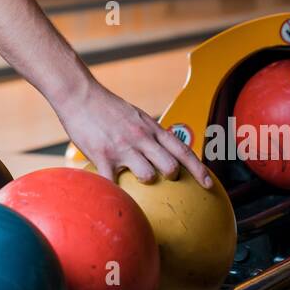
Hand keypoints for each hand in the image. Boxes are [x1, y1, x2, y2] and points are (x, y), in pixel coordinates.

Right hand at [56, 77, 212, 187]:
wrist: (80, 95)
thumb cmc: (107, 107)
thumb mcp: (136, 116)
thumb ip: (149, 134)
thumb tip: (161, 152)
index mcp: (152, 128)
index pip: (183, 150)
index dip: (199, 169)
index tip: (209, 185)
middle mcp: (142, 138)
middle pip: (170, 166)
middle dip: (171, 177)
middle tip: (164, 179)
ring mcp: (123, 147)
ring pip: (148, 175)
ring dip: (144, 181)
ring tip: (134, 178)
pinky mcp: (103, 156)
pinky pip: (113, 183)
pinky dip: (115, 192)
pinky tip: (111, 195)